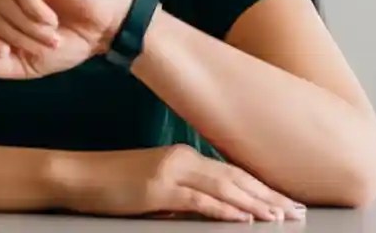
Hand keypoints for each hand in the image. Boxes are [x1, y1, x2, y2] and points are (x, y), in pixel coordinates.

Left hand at [0, 0, 134, 78]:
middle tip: (44, 46)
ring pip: (1, 3)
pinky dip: (35, 10)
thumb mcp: (26, 65)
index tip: (7, 53)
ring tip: (52, 35)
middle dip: (15, 38)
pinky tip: (52, 18)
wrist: (101, 31)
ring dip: (28, 27)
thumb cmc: (66, 45)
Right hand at [55, 144, 305, 222]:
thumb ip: (184, 194)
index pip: (233, 172)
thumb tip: (213, 210)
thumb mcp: (154, 186)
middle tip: (298, 211)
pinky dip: (226, 210)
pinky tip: (245, 218)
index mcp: (183, 157)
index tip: (287, 201)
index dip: (263, 187)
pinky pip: (200, 200)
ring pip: (225, 188)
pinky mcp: (159, 188)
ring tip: (281, 217)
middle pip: (237, 178)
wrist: (78, 176)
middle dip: (270, 196)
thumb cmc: (112, 184)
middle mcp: (183, 159)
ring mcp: (171, 173)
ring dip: (257, 204)